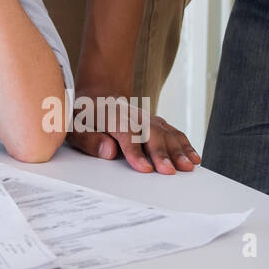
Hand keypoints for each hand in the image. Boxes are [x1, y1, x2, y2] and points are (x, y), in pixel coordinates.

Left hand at [66, 89, 200, 173]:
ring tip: (187, 167)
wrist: (98, 96)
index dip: (135, 151)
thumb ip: (89, 139)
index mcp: (110, 116)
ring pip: (165, 132)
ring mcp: (147, 118)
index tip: (144, 169)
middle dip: (160, 153)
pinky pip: (173, 132)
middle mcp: (133, 116)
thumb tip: (108, 151)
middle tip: (169, 171)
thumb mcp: (75, 127)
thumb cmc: (85, 117)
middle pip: (150, 133)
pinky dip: (185, 144)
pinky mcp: (157, 123)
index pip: (126, 133)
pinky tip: (194, 158)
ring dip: (177, 150)